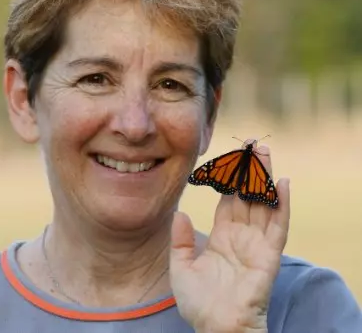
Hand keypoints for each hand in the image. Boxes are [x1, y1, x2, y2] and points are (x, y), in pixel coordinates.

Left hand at [170, 142, 289, 332]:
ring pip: (263, 203)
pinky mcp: (268, 254)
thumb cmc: (199, 303)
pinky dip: (282, 204)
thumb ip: (180, 240)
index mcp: (222, 236)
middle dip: (249, 171)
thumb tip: (178, 212)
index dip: (229, 181)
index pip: (228, 201)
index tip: (229, 160)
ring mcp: (256, 243)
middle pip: (247, 196)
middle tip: (251, 145)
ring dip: (265, 178)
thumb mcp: (181, 267)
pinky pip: (278, 225)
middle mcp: (241, 236)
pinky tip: (282, 182)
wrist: (216, 329)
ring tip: (264, 152)